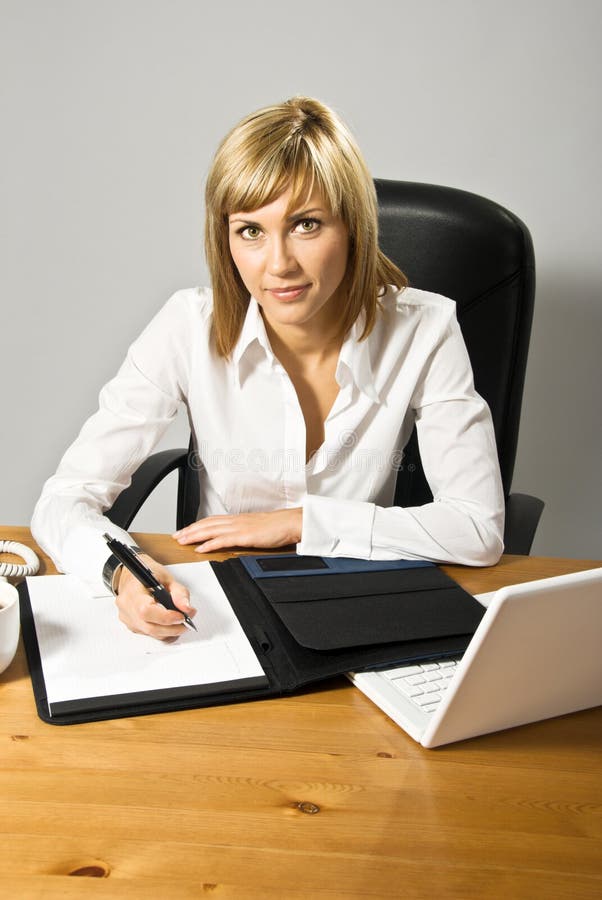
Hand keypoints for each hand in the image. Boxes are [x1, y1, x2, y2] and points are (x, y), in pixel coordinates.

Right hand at [114, 554, 195, 640]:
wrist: (134, 577)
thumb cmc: (149, 575)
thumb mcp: (167, 578)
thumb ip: (179, 593)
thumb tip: (187, 609)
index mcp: (133, 591)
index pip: (146, 611)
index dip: (166, 617)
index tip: (181, 616)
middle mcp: (127, 607)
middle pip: (149, 627)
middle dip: (172, 628)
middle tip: (187, 622)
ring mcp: (127, 618)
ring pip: (150, 633)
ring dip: (169, 632)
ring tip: (181, 623)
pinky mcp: (132, 626)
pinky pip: (149, 634)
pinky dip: (163, 633)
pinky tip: (171, 627)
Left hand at [173, 507, 302, 553]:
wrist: (291, 523)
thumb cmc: (278, 527)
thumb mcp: (257, 529)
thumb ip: (245, 533)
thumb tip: (236, 539)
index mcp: (238, 520)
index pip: (212, 521)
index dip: (197, 525)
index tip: (185, 530)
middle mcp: (235, 521)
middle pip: (206, 524)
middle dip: (189, 530)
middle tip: (176, 536)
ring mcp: (239, 528)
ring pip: (210, 530)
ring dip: (194, 536)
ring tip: (182, 541)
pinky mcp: (244, 536)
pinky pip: (222, 540)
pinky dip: (209, 544)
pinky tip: (200, 548)